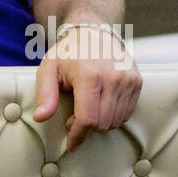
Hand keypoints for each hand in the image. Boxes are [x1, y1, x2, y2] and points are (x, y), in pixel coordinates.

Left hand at [32, 27, 142, 151]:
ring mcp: (128, 80)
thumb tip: (40, 117)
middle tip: (74, 118)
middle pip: (103, 124)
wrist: (93, 31)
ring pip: (116, 121)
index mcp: (89, 75)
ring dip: (100, 123)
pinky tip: (101, 104)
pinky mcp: (137, 81)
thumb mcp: (49, 69)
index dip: (78, 135)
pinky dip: (113, 116)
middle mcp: (113, 78)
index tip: (71, 144)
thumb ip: (45, 94)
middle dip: (87, 128)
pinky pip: (127, 113)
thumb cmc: (68, 53)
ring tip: (87, 109)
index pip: (88, 119)